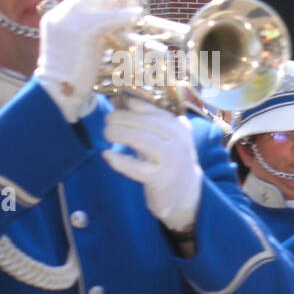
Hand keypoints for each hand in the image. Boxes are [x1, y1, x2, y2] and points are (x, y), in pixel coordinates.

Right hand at [36, 0, 141, 122]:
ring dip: (124, 4)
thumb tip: (113, 22)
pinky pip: (109, 18)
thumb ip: (90, 31)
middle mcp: (62, 13)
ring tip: (139, 13)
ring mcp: (69, 20)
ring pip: (103, 1)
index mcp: (58, 16)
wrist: (56, 91)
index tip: (124, 3)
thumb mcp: (78, 46)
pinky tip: (136, 17)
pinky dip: (125, 16)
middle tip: (134, 5)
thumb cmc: (72, 75)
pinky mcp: (83, 30)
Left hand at [102, 103, 202, 230]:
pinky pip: (136, 167)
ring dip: (120, 134)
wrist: (185, 193)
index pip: (156, 112)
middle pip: (147, 124)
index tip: (121, 104)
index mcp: (180, 130)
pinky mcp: (160, 179)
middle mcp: (179, 143)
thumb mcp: (169, 139)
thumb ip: (153, 121)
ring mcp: (171, 161)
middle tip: (108, 120)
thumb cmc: (170, 161)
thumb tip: (128, 100)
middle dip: (123, 118)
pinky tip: (107, 155)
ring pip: (141, 141)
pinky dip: (119, 160)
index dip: (137, 106)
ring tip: (107, 133)